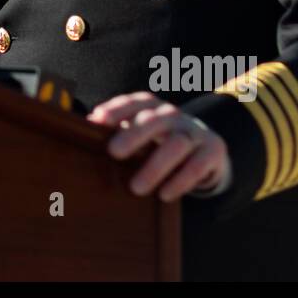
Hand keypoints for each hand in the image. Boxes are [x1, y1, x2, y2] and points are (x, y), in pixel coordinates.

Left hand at [87, 92, 229, 201]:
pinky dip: (180, 181)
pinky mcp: (213, 149)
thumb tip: (84, 131)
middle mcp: (174, 115)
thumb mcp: (140, 133)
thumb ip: (116, 132)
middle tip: (113, 152)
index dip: (116, 109)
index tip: (97, 121)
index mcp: (153, 108)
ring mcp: (195, 131)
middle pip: (154, 120)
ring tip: (136, 188)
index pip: (134, 103)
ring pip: (176, 144)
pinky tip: (165, 194)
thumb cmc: (160, 142)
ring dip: (155, 166)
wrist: (205, 148)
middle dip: (133, 135)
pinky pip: (197, 165)